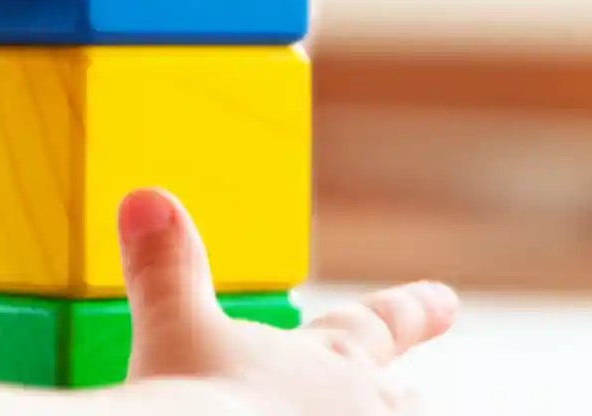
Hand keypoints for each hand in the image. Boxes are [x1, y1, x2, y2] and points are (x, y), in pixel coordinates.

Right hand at [114, 188, 459, 414]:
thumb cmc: (193, 401)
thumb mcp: (172, 330)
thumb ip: (167, 270)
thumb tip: (146, 198)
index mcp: (328, 358)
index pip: (379, 324)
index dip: (412, 310)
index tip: (446, 301)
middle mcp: (360, 408)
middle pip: (399, 400)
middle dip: (402, 397)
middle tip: (419, 394)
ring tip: (411, 411)